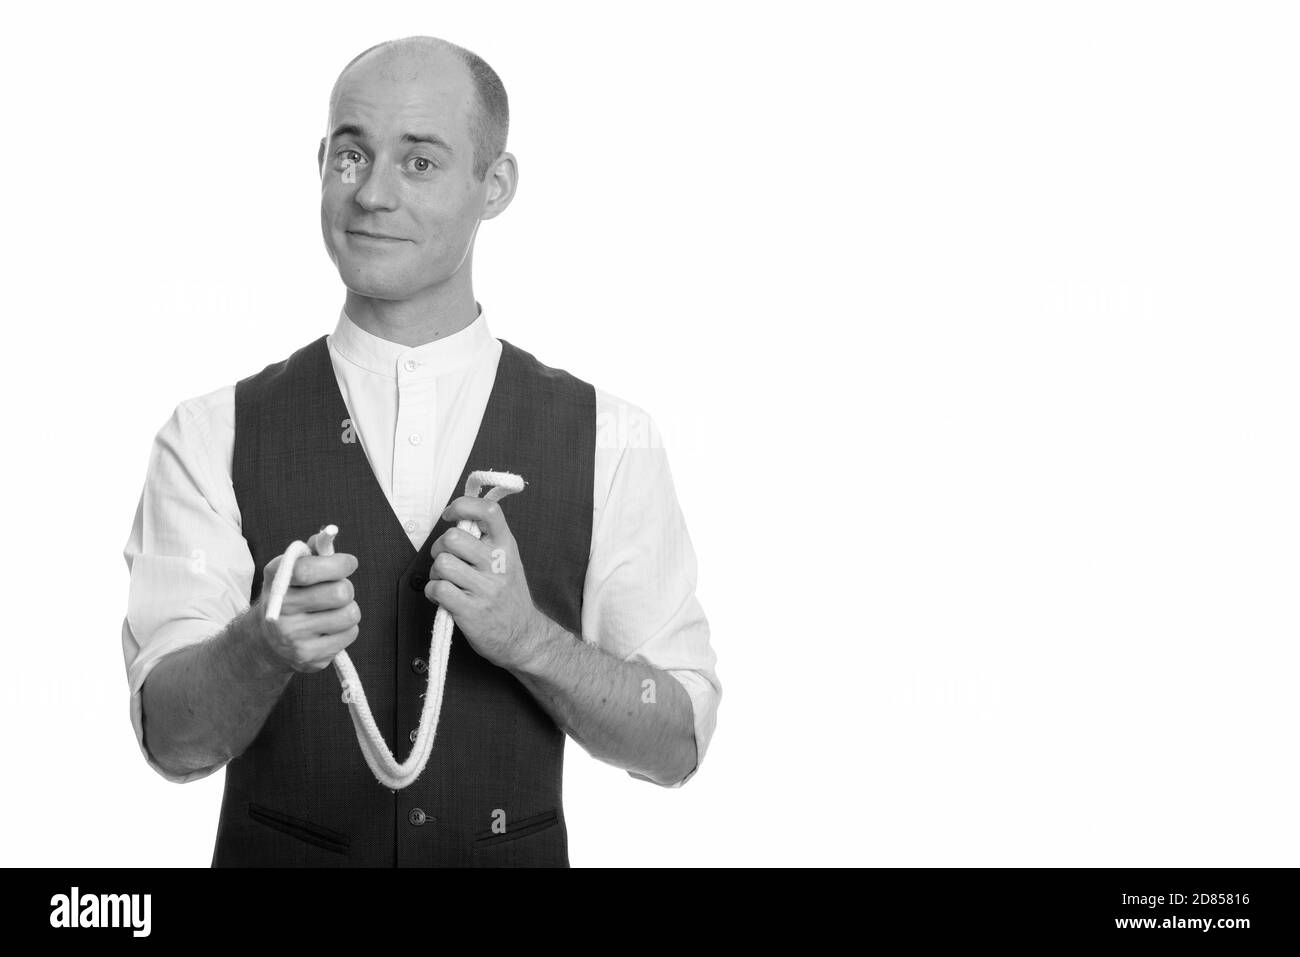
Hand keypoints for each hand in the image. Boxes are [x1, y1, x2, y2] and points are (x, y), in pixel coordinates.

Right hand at [254, 528, 360, 672]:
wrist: (267, 641)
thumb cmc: (288, 597)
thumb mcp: (290, 570)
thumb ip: (310, 551)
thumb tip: (329, 533)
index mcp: (276, 584)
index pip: (309, 569)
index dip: (338, 563)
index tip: (348, 562)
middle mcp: (280, 613)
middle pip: (340, 592)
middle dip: (346, 587)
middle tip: (338, 590)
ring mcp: (294, 639)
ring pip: (349, 615)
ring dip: (348, 609)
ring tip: (332, 610)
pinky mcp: (310, 658)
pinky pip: (350, 635)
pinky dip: (346, 629)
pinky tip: (329, 628)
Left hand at [426, 496, 546, 669]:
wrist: (524, 637)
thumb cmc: (509, 596)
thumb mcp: (508, 559)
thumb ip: (487, 537)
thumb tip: (459, 515)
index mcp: (506, 546)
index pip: (488, 511)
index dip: (463, 505)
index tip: (451, 514)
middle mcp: (497, 564)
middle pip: (452, 538)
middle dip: (440, 548)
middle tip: (449, 560)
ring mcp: (485, 588)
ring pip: (442, 564)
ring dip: (437, 573)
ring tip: (449, 582)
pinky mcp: (470, 611)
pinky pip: (437, 589)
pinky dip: (434, 593)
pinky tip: (446, 598)